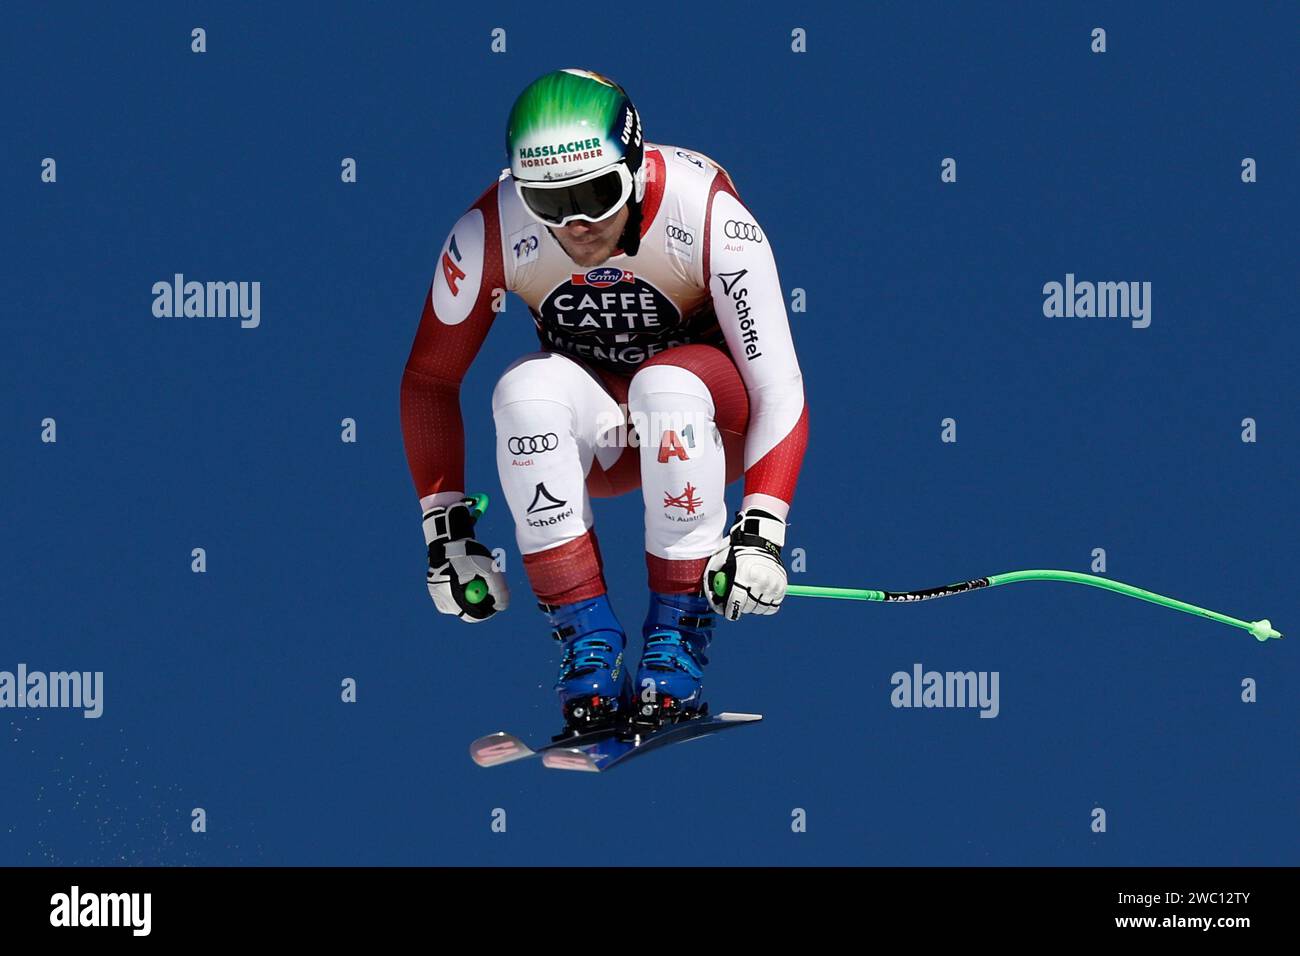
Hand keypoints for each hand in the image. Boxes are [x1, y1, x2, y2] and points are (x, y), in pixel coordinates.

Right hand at [423, 497, 509, 621]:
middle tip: (488, 584)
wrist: (447, 538)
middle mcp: (442, 602)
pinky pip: (454, 592)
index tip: (497, 600)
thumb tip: (502, 606)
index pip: (474, 615)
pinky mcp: (435, 589)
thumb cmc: (468, 554)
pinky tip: (462, 569)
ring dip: (471, 589)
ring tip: (472, 570)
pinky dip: (461, 584)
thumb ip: (499, 591)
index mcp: (453, 600)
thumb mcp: (490, 570)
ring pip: (462, 599)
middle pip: (468, 609)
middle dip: (480, 598)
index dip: (488, 609)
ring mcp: (437, 596)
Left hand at [703, 508, 787, 619]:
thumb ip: (714, 580)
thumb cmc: (737, 551)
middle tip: (738, 604)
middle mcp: (760, 580)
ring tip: (749, 596)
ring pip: (761, 608)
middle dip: (741, 608)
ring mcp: (773, 584)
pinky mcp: (781, 586)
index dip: (731, 611)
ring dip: (753, 607)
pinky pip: (773, 606)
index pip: (737, 602)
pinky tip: (759, 596)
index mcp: (743, 574)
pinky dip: (766, 605)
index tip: (729, 614)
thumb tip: (714, 600)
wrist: (760, 540)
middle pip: (749, 607)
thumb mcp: (719, 560)